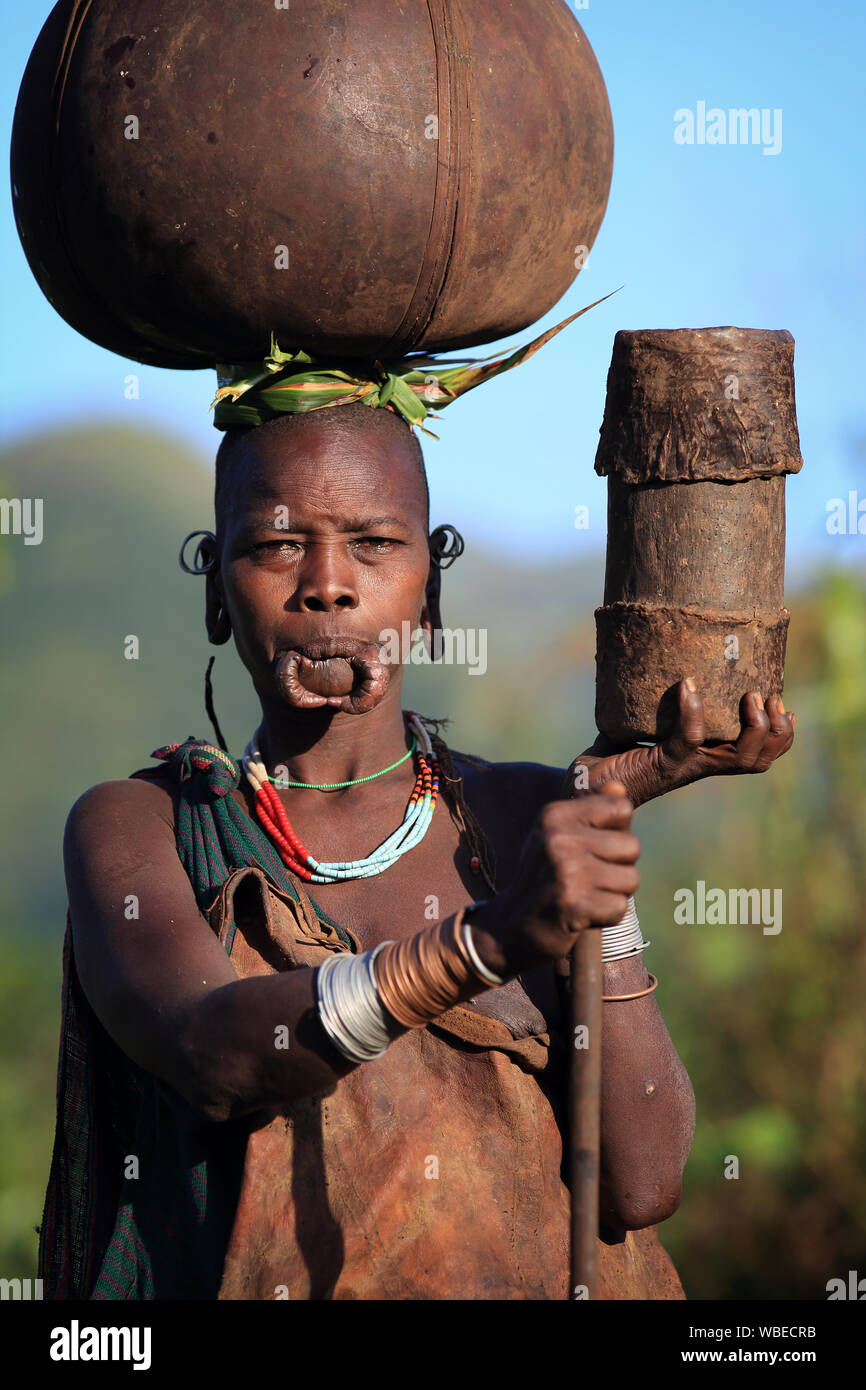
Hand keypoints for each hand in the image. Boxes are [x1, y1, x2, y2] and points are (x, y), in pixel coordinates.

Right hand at [472, 783, 639, 973]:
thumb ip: (594, 812)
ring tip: (585, 896)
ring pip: (631, 879)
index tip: (593, 849)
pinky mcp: (573, 903)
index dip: (616, 833)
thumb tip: (619, 786)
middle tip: (588, 879)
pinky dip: (606, 917)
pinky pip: (620, 908)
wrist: (509, 927)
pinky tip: (582, 914)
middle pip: (632, 846)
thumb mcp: (559, 837)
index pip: (621, 808)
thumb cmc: (543, 877)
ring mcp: (566, 870)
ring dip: (614, 894)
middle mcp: (558, 837)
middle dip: (619, 868)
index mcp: (555, 815)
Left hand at [566, 680, 795, 807]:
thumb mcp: (638, 725)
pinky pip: (689, 738)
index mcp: (702, 758)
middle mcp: (700, 765)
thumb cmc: (608, 757)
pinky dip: (692, 711)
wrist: (581, 786)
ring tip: (750, 696)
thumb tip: (650, 659)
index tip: (782, 703)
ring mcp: (683, 766)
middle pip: (757, 760)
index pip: (754, 755)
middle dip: (776, 731)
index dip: (778, 735)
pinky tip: (687, 686)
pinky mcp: (661, 763)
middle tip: (771, 698)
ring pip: (738, 758)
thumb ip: (650, 703)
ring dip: (752, 726)